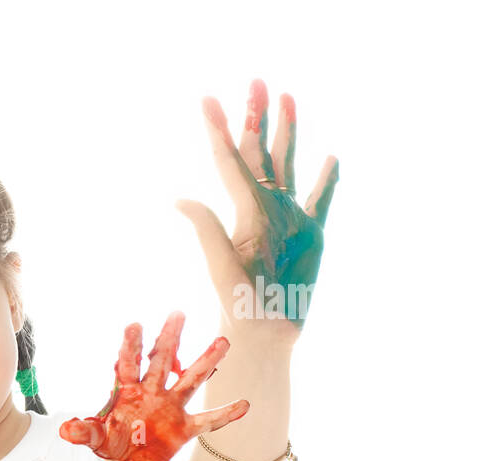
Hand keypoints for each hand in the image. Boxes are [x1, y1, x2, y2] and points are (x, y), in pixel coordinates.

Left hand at [59, 311, 249, 460]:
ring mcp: (171, 407)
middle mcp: (152, 391)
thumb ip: (83, 432)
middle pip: (162, 361)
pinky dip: (225, 415)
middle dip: (169, 339)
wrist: (130, 459)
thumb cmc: (112, 440)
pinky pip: (207, 421)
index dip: (130, 346)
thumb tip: (64, 431)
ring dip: (206, 362)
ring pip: (190, 380)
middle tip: (177, 313)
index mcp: (127, 390)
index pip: (128, 363)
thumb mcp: (95, 438)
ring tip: (223, 341)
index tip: (134, 325)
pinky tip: (244, 405)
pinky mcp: (184, 428)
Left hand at [177, 78, 339, 338]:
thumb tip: (178, 198)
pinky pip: (321, 199)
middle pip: (261, 153)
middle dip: (257, 117)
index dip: (219, 130)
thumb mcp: (222, 266)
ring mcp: (290, 219)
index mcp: (246, 211)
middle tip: (256, 81)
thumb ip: (207, 229)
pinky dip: (326, 178)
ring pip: (288, 165)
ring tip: (286, 98)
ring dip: (287, 132)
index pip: (230, 162)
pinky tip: (329, 157)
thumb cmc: (240, 306)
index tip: (208, 100)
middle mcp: (266, 209)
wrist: (266, 333)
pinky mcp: (312, 235)